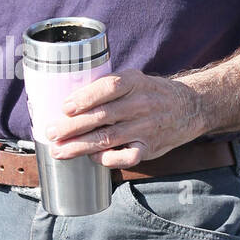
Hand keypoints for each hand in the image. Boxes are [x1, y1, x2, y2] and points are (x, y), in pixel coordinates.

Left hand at [44, 69, 203, 167]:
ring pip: (109, 139)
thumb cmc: (150, 93)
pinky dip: (108, 159)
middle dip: (72, 127)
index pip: (109, 87)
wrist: (188, 107)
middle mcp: (141, 104)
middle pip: (103, 116)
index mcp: (135, 82)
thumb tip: (67, 101)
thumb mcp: (134, 79)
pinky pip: (127, 157)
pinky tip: (93, 159)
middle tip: (50, 132)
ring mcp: (146, 127)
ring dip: (80, 146)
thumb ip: (108, 88)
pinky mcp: (150, 147)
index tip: (64, 107)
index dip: (85, 98)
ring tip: (59, 150)